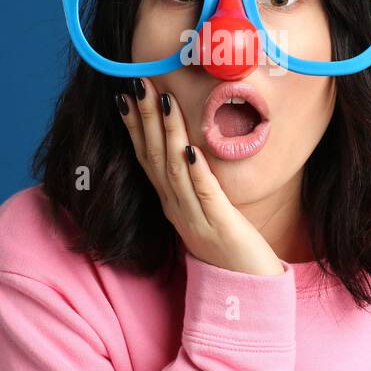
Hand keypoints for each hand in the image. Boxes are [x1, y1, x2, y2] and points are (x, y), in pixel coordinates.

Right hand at [116, 77, 284, 276]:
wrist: (245, 287)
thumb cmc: (227, 244)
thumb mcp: (203, 207)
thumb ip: (192, 181)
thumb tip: (187, 146)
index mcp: (171, 201)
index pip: (146, 157)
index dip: (135, 126)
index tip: (125, 94)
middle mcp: (176, 207)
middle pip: (154, 157)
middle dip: (145, 118)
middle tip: (137, 83)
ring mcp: (195, 217)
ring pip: (175, 169)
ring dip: (167, 132)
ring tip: (164, 99)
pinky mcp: (220, 226)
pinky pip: (204, 194)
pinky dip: (195, 170)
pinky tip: (190, 148)